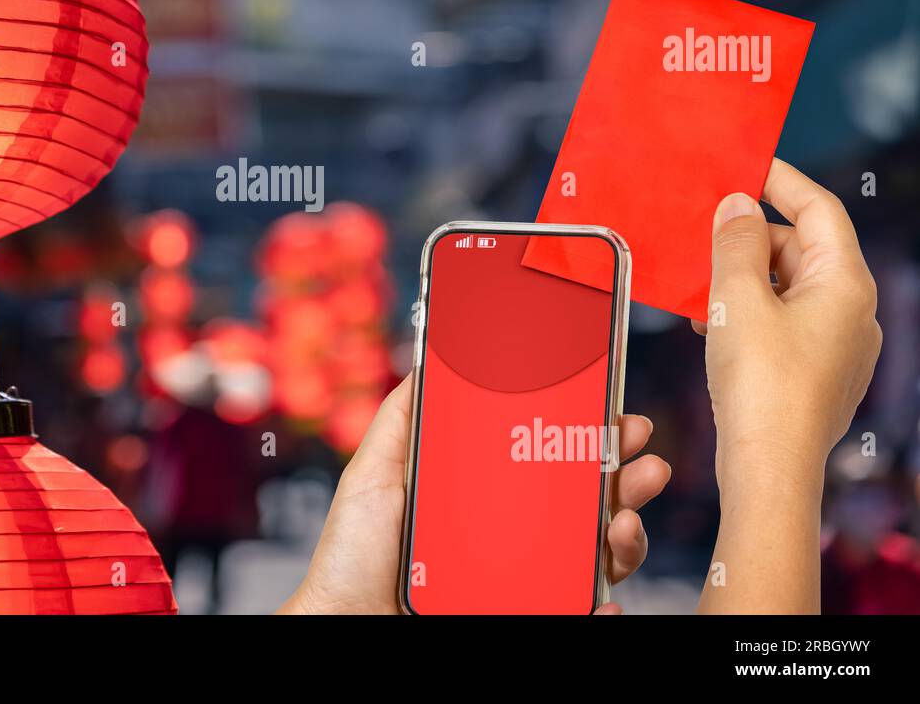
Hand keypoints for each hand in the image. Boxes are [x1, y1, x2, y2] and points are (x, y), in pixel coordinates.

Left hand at [278, 374, 670, 613]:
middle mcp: (511, 533)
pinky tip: (606, 593)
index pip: (546, 459)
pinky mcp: (528, 610)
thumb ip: (402, 422)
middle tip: (640, 456)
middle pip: (585, 501)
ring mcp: (522, 577)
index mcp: (484, 494)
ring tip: (624, 520)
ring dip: (627, 531)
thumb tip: (432, 362)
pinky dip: (605, 601)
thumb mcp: (373, 475)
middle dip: (624, 474)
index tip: (612, 411)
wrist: (345, 623)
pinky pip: (580, 607)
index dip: (585, 434)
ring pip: (596, 553)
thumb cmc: (352, 558)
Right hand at [695, 159, 881, 490]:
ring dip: (743, 280)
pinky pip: (783, 324)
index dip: (781, 181)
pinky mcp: (817, 375)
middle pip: (801, 249)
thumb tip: (736, 207)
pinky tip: (711, 327)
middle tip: (704, 233)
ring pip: (788, 289)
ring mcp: (838, 347)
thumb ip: (734, 244)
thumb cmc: (761, 386)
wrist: (770, 468)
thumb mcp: (736, 298)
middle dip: (751, 239)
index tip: (745, 164)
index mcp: (846, 285)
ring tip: (700, 287)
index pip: (819, 209)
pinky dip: (748, 313)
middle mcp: (853, 313)